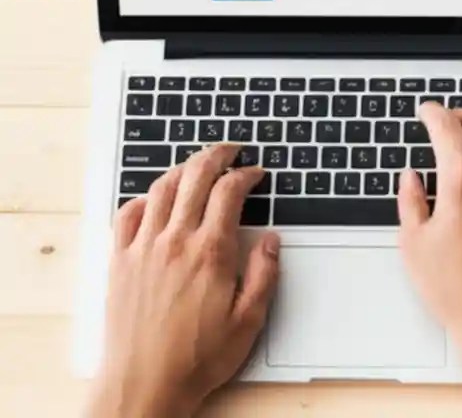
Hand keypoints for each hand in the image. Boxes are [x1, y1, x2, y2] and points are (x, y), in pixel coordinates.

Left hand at [87, 144, 278, 417]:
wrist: (144, 384)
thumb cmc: (196, 358)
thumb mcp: (249, 321)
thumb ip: (263, 275)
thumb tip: (270, 241)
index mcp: (211, 253)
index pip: (229, 192)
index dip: (246, 174)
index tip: (256, 173)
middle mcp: (174, 242)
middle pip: (194, 177)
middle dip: (215, 155)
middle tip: (230, 148)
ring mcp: (142, 249)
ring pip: (161, 188)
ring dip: (182, 168)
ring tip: (196, 164)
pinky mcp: (119, 262)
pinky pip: (127, 215)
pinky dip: (144, 198)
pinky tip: (155, 200)